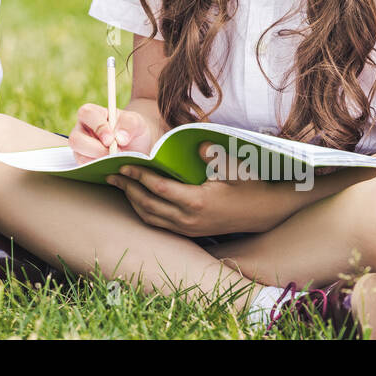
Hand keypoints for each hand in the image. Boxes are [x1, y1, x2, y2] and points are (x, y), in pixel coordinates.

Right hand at [69, 104, 152, 162]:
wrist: (136, 145)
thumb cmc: (132, 129)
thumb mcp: (136, 122)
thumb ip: (129, 125)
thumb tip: (120, 138)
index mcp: (91, 113)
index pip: (86, 114)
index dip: (98, 127)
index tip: (111, 139)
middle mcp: (81, 130)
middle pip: (76, 139)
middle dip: (95, 149)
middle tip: (113, 153)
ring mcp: (81, 148)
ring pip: (79, 156)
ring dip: (99, 161)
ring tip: (117, 159)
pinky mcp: (85, 162)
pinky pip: (86, 168)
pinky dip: (100, 169)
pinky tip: (113, 165)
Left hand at [106, 141, 281, 236]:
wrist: (265, 212)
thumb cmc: (249, 184)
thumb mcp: (234, 165)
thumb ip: (214, 154)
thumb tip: (198, 143)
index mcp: (197, 202)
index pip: (158, 189)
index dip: (138, 176)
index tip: (123, 165)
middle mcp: (189, 220)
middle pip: (148, 205)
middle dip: (127, 189)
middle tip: (110, 175)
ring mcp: (189, 229)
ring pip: (151, 218)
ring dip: (133, 201)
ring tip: (119, 186)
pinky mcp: (191, 232)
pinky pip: (160, 225)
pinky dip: (144, 212)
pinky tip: (138, 200)